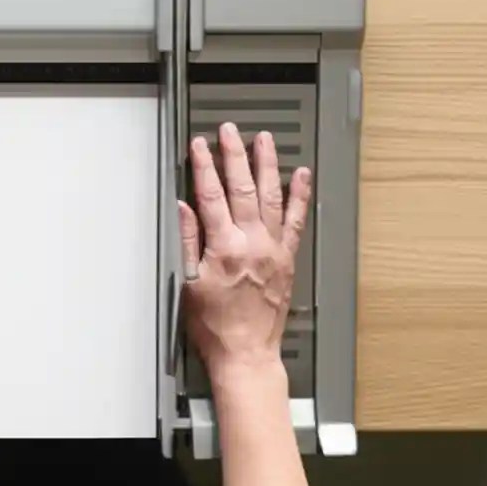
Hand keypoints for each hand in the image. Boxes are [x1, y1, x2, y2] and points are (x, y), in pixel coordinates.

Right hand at [178, 123, 311, 378]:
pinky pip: (296, 221)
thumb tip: (184, 208)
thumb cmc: (215, 327)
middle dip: (234, 155)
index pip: (211, 195)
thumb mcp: (187, 283)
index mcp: (224, 248)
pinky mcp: (288, 259)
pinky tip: (302, 177)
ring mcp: (274, 250)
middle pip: (242, 188)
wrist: (247, 354)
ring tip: (265, 140)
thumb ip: (187, 241)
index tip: (199, 146)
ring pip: (272, 196)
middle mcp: (252, 243)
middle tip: (230, 131)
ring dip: (268, 165)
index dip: (204, 166)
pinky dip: (300, 196)